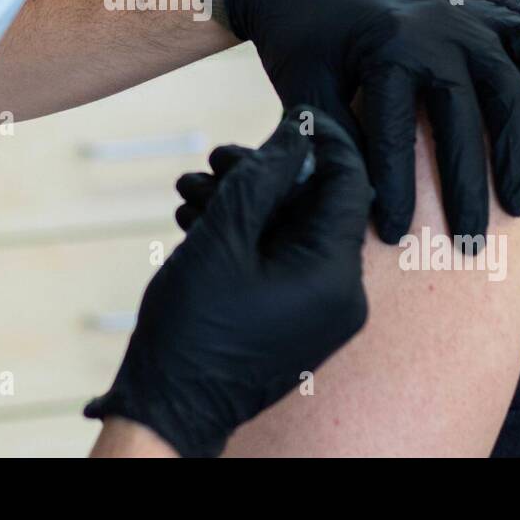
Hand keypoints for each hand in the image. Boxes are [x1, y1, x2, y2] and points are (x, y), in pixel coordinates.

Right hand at [84, 107, 371, 457]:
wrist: (170, 408)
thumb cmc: (192, 329)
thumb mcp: (222, 237)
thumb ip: (263, 176)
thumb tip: (297, 131)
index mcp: (334, 275)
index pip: (350, 182)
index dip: (321, 138)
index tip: (287, 111)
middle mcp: (341, 294)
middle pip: (316, 205)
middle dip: (264, 173)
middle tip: (214, 158)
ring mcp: (320, 311)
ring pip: (292, 230)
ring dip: (245, 202)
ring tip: (190, 190)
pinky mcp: (296, 319)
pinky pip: (282, 259)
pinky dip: (246, 235)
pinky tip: (198, 220)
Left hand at [225, 0, 519, 242]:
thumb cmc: (301, 34)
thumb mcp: (304, 87)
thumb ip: (332, 139)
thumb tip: (354, 198)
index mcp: (385, 50)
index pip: (397, 138)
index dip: (396, 192)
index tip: (395, 236)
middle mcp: (434, 31)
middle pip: (463, 119)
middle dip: (467, 186)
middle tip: (469, 242)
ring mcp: (464, 15)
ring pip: (506, 86)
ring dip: (515, 147)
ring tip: (516, 204)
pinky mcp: (478, 7)